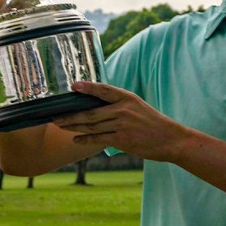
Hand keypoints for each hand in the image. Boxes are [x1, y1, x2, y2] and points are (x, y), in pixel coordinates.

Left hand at [51, 82, 194, 160]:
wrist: (171, 139)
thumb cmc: (153, 124)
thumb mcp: (138, 107)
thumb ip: (119, 106)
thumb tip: (98, 108)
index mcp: (127, 98)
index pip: (104, 90)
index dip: (88, 87)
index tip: (73, 85)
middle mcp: (123, 110)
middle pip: (90, 112)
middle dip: (70, 115)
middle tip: (54, 115)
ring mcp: (122, 125)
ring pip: (91, 126)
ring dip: (73, 127)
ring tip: (60, 126)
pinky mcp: (121, 140)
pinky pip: (98, 139)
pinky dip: (84, 140)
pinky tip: (75, 140)